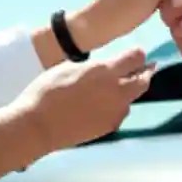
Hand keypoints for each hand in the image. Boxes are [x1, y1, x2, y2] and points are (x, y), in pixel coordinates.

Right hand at [13, 48, 153, 152]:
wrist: (38, 125)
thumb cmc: (47, 91)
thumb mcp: (70, 67)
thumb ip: (95, 67)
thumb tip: (109, 66)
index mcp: (105, 70)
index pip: (136, 57)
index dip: (137, 55)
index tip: (135, 55)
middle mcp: (116, 90)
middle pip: (144, 79)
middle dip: (144, 73)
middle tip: (143, 70)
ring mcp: (115, 111)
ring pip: (132, 98)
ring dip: (128, 92)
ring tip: (115, 89)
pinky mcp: (110, 126)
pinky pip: (120, 113)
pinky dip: (116, 108)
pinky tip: (102, 107)